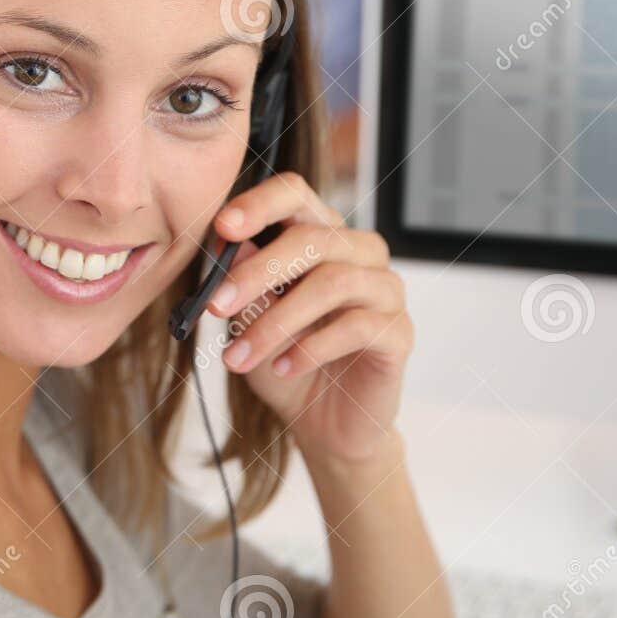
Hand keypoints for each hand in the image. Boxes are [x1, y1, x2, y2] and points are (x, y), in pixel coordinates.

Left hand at [201, 171, 411, 470]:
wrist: (321, 422)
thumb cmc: (284, 359)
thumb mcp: (249, 319)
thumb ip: (244, 279)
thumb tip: (230, 244)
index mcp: (320, 234)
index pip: (296, 194)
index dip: (260, 204)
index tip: (223, 228)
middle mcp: (359, 252)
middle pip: (313, 238)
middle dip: (257, 272)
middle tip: (217, 305)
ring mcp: (385, 290)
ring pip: (333, 283)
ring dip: (276, 321)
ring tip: (239, 356)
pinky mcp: (399, 331)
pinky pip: (357, 327)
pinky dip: (310, 348)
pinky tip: (282, 367)